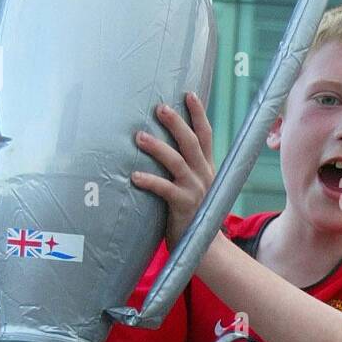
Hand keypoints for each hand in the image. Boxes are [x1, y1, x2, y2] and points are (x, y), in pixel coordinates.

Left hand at [131, 93, 215, 250]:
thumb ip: (184, 167)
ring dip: (158, 148)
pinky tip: (134, 176)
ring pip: (177, 162)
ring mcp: (195, 190)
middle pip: (191, 143)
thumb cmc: (191, 213)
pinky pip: (165, 190)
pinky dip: (149, 181)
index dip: (198, 114)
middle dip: (176, 123)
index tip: (188, 93)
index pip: (205, 135)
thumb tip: (161, 144)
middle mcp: (203, 175)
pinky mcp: (183, 206)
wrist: (203, 247)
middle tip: (159, 107)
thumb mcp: (193, 186)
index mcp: (207, 168)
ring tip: (139, 137)